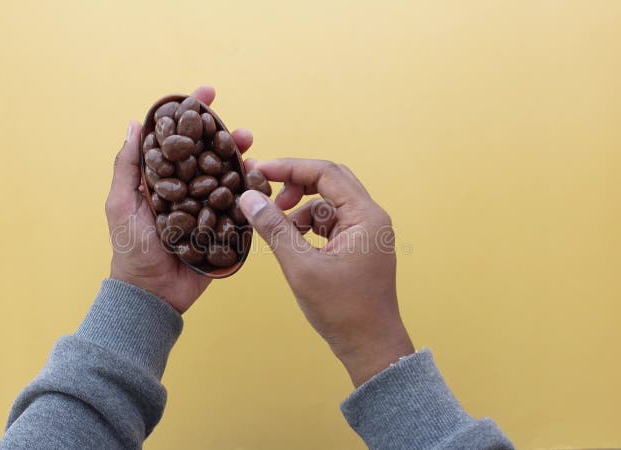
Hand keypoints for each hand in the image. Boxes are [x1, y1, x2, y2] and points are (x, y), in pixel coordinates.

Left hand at [106, 86, 252, 313]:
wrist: (151, 292)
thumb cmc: (130, 248)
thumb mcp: (121, 202)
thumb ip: (127, 166)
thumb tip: (134, 125)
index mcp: (162, 178)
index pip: (179, 140)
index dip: (192, 115)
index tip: (206, 93)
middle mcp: (187, 189)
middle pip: (210, 155)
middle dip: (227, 138)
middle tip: (242, 131)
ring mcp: (207, 208)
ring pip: (229, 177)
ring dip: (243, 162)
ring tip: (253, 153)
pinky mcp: (223, 229)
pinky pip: (241, 207)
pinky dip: (253, 192)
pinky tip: (261, 181)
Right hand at [239, 159, 413, 386]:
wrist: (371, 347)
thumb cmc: (343, 310)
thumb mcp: (301, 267)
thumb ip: (275, 229)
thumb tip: (249, 198)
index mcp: (365, 216)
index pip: (326, 173)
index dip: (290, 168)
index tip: (259, 171)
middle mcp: (371, 218)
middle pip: (330, 182)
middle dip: (295, 184)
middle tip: (265, 193)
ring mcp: (367, 233)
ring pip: (328, 203)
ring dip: (301, 209)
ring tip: (277, 227)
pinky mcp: (359, 247)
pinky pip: (331, 223)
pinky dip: (309, 226)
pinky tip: (291, 241)